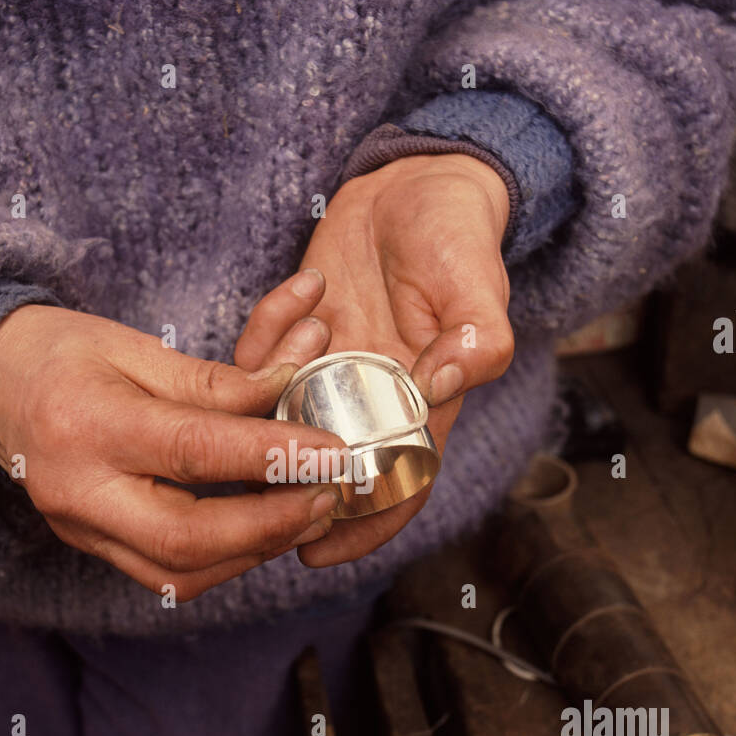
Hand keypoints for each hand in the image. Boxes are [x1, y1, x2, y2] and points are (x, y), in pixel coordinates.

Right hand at [0, 275, 343, 600]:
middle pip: (188, 539)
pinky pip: (165, 576)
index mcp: (88, 424)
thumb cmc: (61, 352)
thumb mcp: (136, 347)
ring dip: (254, 551)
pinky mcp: (90, 546)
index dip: (273, 455)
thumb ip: (215, 381)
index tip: (333, 451)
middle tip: (325, 497)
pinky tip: (259, 531)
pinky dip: (223, 561)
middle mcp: (79, 491)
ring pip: (180, 574)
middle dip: (270, 526)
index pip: (195, 450)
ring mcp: (80, 529)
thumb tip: (291, 392)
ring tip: (304, 513)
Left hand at [234, 152, 511, 567]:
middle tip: (256, 468)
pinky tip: (307, 284)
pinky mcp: (295, 336)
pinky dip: (269, 328)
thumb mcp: (479, 283)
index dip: (363, 526)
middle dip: (288, 479)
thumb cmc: (459, 234)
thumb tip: (444, 382)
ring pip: (278, 419)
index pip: (396, 487)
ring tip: (312, 322)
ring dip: (274, 389)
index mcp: (421, 406)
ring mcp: (328, 370)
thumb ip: (477, 337)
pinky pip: (261, 358)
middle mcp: (370, 399)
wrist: (419, 182)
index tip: (316, 552)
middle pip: (324, 470)